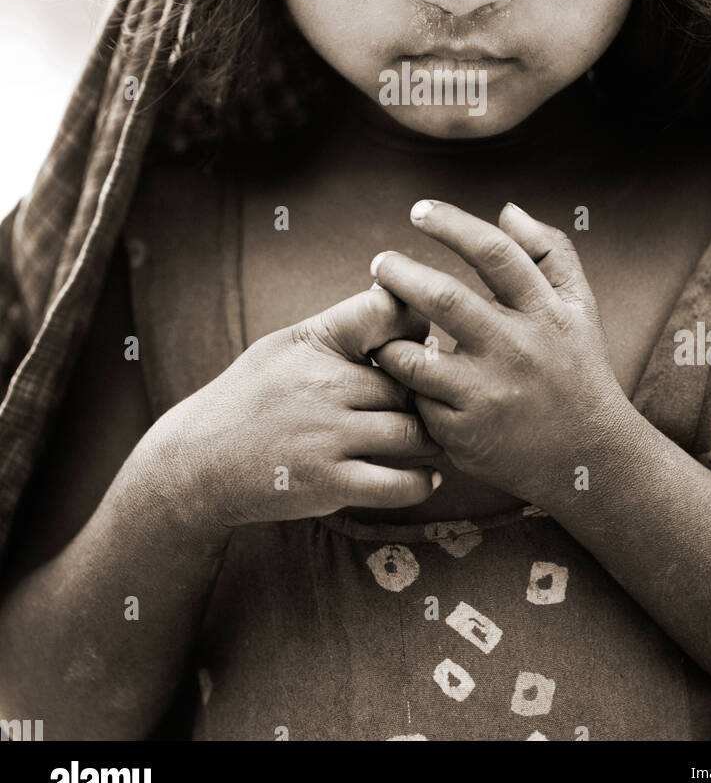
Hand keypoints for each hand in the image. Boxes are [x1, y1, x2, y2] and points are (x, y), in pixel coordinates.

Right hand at [150, 286, 441, 532]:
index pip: (386, 313)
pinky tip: (427, 474)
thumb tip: (405, 299)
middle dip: (427, 392)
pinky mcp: (330, 484)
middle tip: (440, 400)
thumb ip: (345, 325)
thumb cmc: (253, 396)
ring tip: (434, 435)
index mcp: (316, 342)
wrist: (199, 462)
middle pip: (410, 381)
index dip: (416, 324)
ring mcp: (328, 436)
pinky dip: (422, 481)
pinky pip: (398, 483)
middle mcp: (325, 385)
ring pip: (413, 431)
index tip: (424, 342)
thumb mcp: (288, 344)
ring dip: (429, 436)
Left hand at [371, 200, 631, 507]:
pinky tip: (396, 373)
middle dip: (400, 274)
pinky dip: (402, 384)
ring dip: (388, 337)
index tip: (419, 210)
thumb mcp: (579, 306)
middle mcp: (516, 350)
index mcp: (544, 312)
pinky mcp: (465, 433)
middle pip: (444, 299)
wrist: (588, 457)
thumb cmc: (577, 369)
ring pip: (413, 358)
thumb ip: (549, 251)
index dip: (452, 225)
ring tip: (378, 324)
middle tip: (379, 264)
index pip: (495, 254)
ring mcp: (488, 394)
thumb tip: (507, 209)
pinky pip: (415, 401)